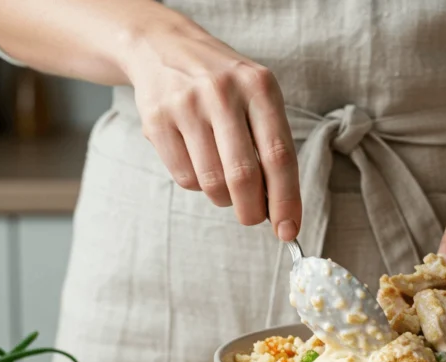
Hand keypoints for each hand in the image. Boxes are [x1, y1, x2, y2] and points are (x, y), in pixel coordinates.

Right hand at [123, 24, 300, 239]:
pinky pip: (184, 177)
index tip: (289, 231)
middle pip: (243, 175)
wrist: (163, 47)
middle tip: (252, 218)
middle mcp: (223, 93)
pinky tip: (199, 164)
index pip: (279, 156)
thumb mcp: (257, 97)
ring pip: (212, 181)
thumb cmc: (224, 85)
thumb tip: (280, 208)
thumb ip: (271, 145)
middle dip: (251, 210)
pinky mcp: (157, 120)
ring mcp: (186, 105)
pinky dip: (197, 184)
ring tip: (225, 184)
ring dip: (223, 198)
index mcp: (259, 87)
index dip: (286, 200)